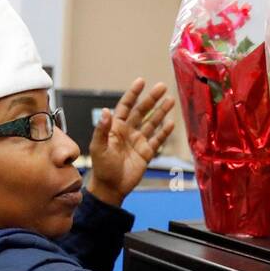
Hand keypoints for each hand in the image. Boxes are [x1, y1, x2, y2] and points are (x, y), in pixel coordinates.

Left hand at [87, 77, 176, 207]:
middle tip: (162, 87)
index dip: (133, 94)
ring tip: (170, 100)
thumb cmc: (101, 168)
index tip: (141, 82)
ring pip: (152, 123)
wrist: (111, 188)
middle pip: (142, 111)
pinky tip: (171, 123)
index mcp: (115, 128)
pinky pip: (157, 140)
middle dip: (152, 99)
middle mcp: (128, 132)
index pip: (126, 106)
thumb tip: (106, 111)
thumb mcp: (98, 147)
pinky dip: (164, 132)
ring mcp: (138, 142)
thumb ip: (102, 129)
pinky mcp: (146, 153)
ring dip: (161, 112)